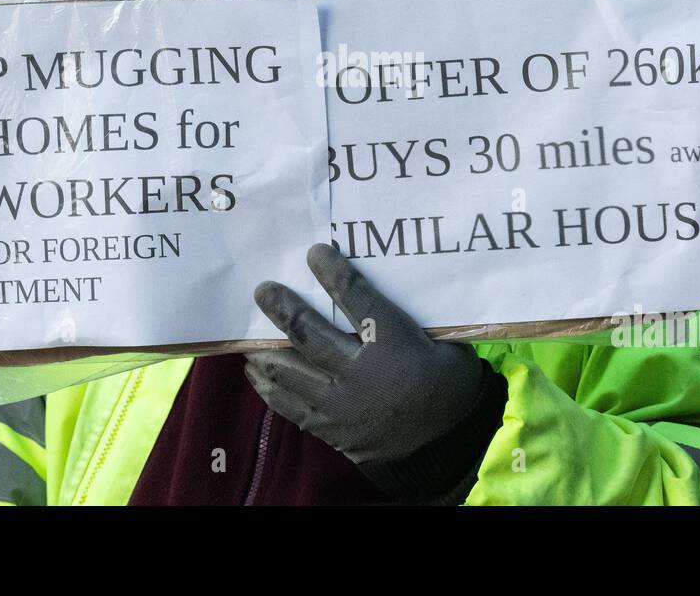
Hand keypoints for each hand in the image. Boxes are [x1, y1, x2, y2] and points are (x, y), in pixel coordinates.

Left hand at [245, 243, 489, 467]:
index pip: (355, 298)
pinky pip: (290, 405)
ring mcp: (341, 405)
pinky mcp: (330, 428)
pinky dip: (269, 387)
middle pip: (310, 334)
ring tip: (250, 335)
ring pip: (291, 371)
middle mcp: (360, 373)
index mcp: (394, 345)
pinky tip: (256, 372)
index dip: (332, 272)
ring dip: (266, 349)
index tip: (315, 253)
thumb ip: (414, 320)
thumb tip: (392, 286)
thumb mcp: (446, 346)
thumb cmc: (449, 386)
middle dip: (283, 309)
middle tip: (263, 290)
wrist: (444, 446)